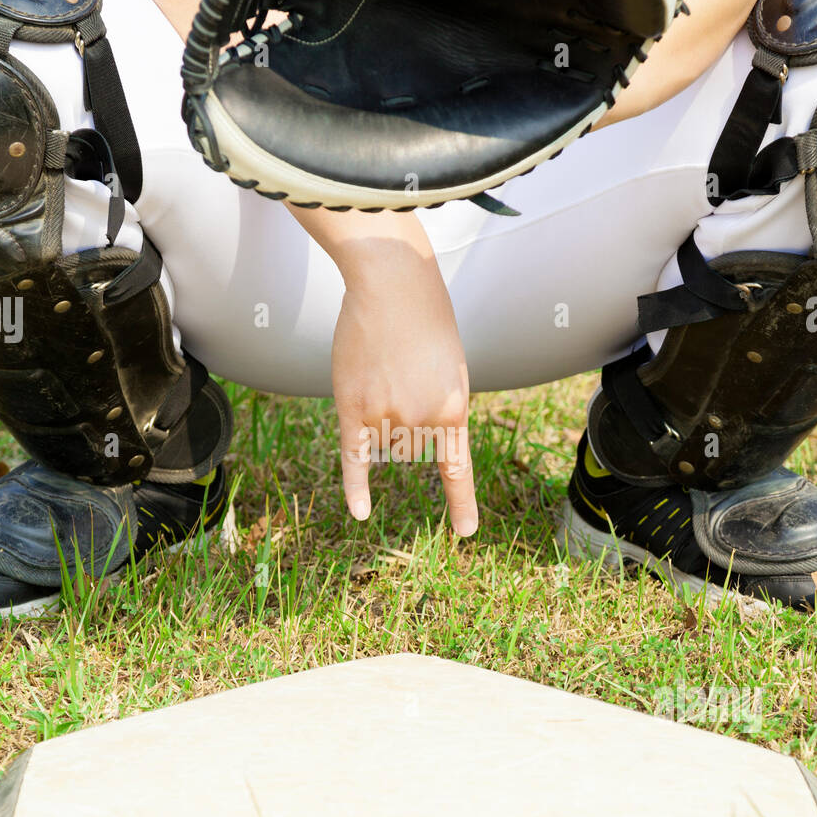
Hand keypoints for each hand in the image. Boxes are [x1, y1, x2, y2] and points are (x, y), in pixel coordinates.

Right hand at [330, 250, 477, 536]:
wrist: (393, 284)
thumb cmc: (427, 321)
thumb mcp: (452, 370)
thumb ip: (440, 412)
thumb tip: (412, 445)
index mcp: (453, 411)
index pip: (456, 468)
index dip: (461, 502)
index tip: (464, 532)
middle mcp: (420, 420)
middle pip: (410, 446)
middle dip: (406, 419)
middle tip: (405, 372)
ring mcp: (384, 415)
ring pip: (382, 441)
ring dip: (380, 417)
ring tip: (384, 370)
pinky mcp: (352, 407)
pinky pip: (355, 458)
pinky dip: (356, 487)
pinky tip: (361, 512)